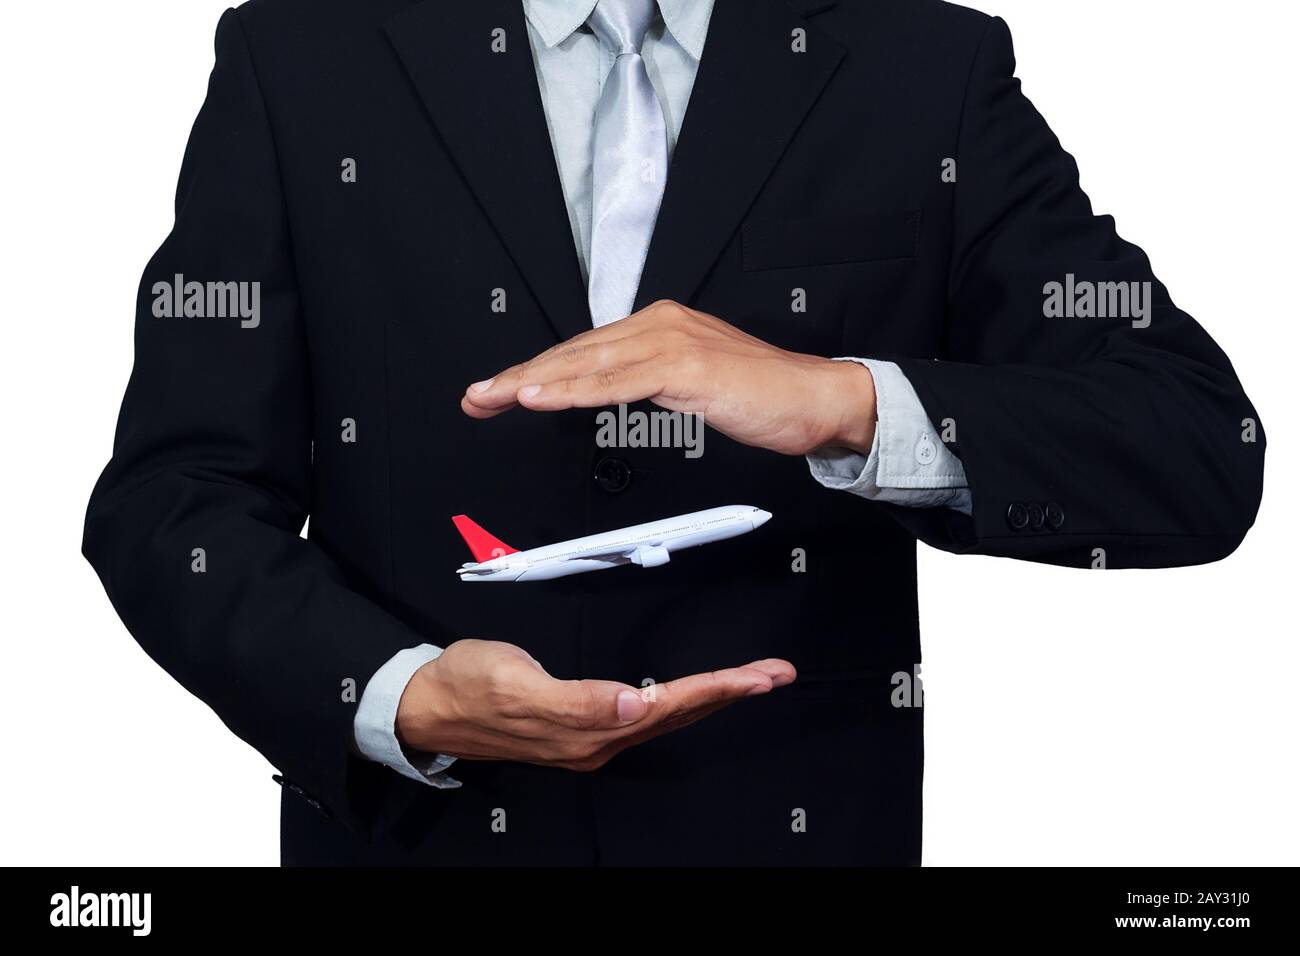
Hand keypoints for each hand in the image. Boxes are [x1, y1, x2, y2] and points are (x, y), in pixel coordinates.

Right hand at [396, 639, 795, 770]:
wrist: (427, 705)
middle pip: (679, 713)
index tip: (756, 676)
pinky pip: (647, 715)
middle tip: (776, 674)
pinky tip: (691, 695)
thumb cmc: (466, 685)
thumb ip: (575, 700)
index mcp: (585, 729)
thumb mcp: (513, 681)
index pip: (668, 705)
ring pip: (668, 716)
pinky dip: (681, 701)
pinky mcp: (579, 727)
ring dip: (713, 697)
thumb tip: (631, 705)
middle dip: (732, 693)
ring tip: (751, 680)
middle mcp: (595, 739)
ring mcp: (589, 737)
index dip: (716, 689)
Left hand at [461, 300, 876, 455]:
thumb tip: (605, 397)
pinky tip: (540, 397)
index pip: (583, 351)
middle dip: (519, 376)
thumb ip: (646, 384)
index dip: (535, 372)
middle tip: (477, 396)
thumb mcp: (688, 387)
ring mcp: (671, 342)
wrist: (814, 400)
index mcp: (658, 326)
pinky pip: (616, 382)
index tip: (498, 391)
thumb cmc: (760, 397)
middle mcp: (659, 324)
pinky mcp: (684, 366)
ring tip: (493, 396)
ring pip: (586, 364)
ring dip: (532, 382)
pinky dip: (572, 390)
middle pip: (574, 352)